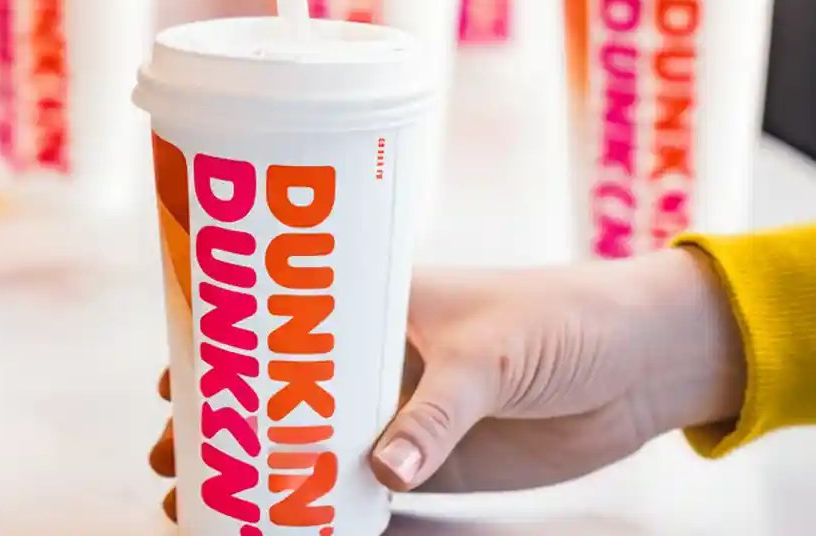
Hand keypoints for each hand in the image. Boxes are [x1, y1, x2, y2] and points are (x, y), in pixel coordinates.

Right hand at [150, 248, 743, 515]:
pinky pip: (366, 492)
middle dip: (230, 422)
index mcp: (382, 302)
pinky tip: (284, 531)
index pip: (286, 319)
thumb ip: (437, 413)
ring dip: (267, 474)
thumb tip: (378, 473)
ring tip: (208, 505)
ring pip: (316, 446)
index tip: (175, 378)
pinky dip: (327, 513)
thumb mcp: (492, 355)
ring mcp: (403, 413)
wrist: (640, 363)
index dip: (228, 346)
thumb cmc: (563, 320)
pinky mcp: (435, 465)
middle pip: (285, 391)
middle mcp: (381, 356)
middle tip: (174, 460)